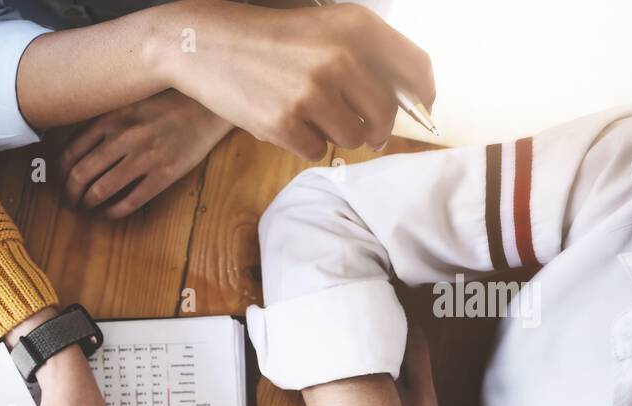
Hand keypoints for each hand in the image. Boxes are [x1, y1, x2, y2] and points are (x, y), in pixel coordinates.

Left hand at [59, 90, 230, 218]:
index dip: (60, 173)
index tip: (61, 181)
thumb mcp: (129, 102)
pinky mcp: (163, 175)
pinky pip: (130, 202)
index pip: (71, 152)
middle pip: (81, 175)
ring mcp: (144, 158)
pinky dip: (113, 213)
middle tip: (69, 201)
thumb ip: (104, 121)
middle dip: (69, 194)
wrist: (207, 106)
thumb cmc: (166, 103)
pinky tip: (109, 213)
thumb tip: (75, 147)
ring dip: (87, 204)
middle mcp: (124, 138)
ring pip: (101, 191)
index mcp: (112, 118)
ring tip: (86, 207)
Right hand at [152, 1, 434, 159]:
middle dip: (376, 130)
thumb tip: (404, 101)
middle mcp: (340, 58)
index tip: (420, 110)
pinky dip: (305, 143)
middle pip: (385, 115)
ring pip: (352, 137)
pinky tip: (286, 122)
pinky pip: (316, 151)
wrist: (209, 45)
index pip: (415, 68)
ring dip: (336, 135)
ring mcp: (311, 93)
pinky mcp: (284, 123)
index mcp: (357, 27)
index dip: (422, 96)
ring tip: (309, 114)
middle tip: (364, 133)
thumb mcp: (326, 29)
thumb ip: (366, 56)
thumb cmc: (272, 40)